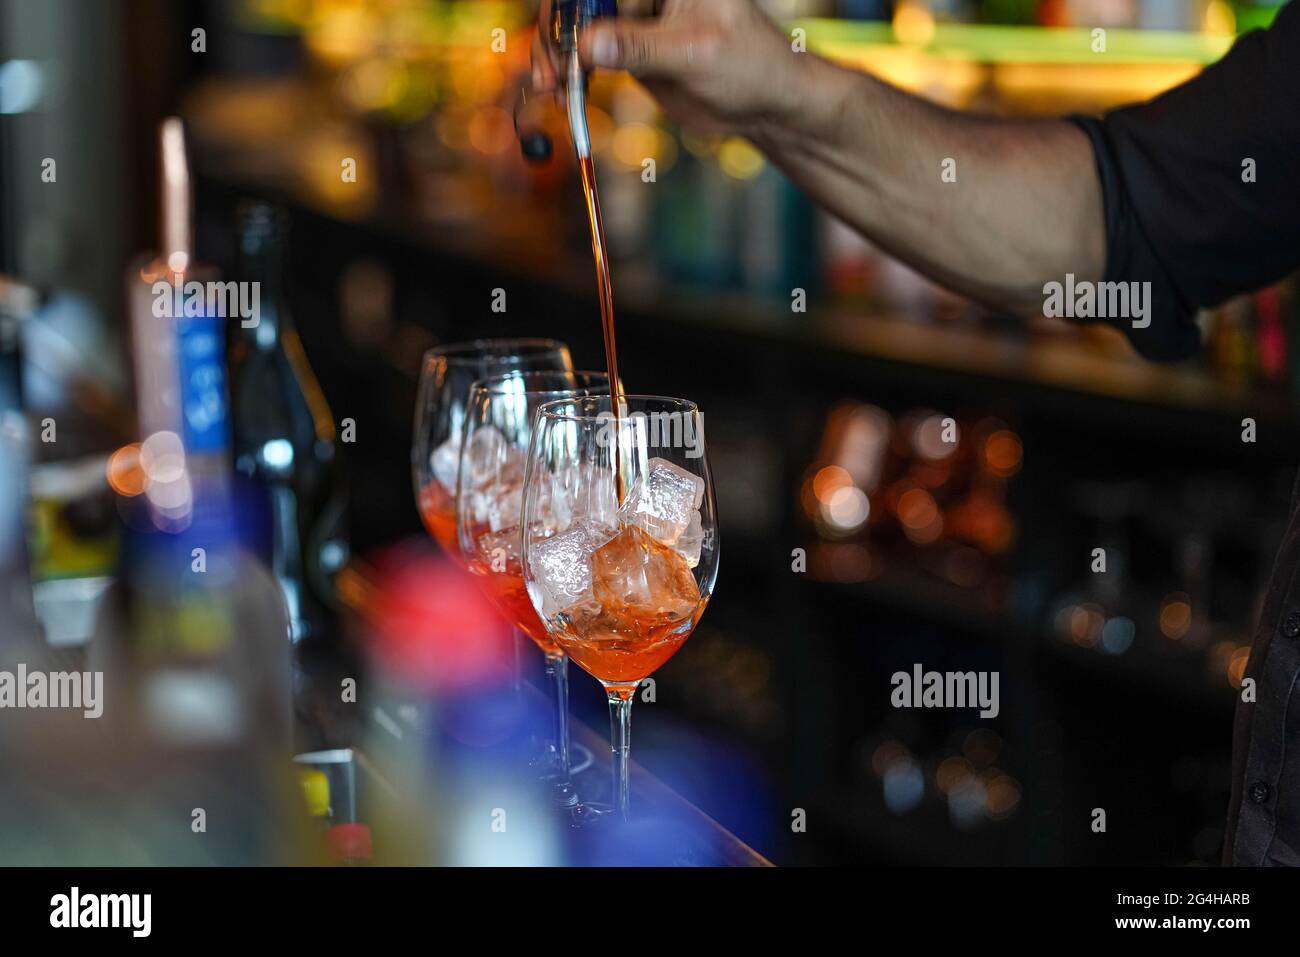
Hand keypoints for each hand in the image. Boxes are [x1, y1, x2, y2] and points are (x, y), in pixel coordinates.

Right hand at [530, 0, 803, 136]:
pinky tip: (559, 91)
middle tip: (550, 68)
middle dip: (557, 29)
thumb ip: (641, 48)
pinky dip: (567, 70)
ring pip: (574, 23)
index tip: (566, 38)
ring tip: (550, 86)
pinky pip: (583, 52)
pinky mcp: (624, 45)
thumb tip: (588, 45)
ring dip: (555, 53)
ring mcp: (630, 14)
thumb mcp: (696, 54)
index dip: (574, 4)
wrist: (762, 102)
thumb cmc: (749, 65)